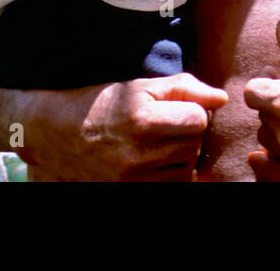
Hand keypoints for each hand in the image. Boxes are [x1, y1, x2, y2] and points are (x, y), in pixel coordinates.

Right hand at [20, 73, 226, 180]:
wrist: (58, 136)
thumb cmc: (105, 105)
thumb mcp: (142, 87)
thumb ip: (185, 88)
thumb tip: (221, 99)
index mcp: (141, 121)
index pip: (198, 119)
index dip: (193, 110)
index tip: (177, 108)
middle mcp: (137, 154)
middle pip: (194, 145)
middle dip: (188, 133)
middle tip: (168, 125)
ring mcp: (132, 179)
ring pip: (186, 169)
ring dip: (181, 155)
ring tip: (160, 143)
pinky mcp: (129, 192)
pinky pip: (171, 185)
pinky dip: (170, 173)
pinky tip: (155, 160)